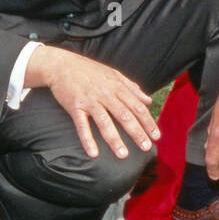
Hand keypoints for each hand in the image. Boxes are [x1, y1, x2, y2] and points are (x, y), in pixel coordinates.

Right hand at [30, 45, 159, 159]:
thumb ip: (132, 87)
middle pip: (125, 115)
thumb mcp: (114, 74)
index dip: (148, 122)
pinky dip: (87, 140)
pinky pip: (82, 125)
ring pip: (105, 122)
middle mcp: (106, 94)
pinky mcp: (75, 106)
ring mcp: (90, 100)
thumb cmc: (89, 70)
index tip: (156, 136)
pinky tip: (93, 154)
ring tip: (123, 155)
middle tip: (146, 147)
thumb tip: (148, 99)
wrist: (61, 64)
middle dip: (137, 132)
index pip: (137, 106)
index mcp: (117, 86)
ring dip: (115, 140)